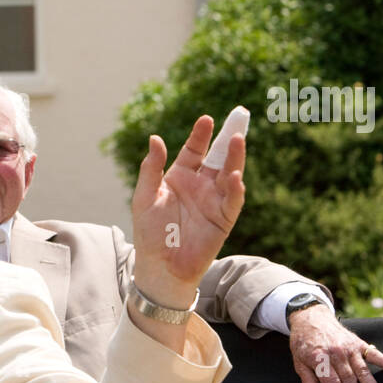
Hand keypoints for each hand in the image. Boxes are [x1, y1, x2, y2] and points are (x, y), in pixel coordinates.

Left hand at [131, 116, 245, 306]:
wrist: (159, 266)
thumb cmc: (149, 233)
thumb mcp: (144, 197)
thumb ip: (151, 169)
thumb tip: (155, 138)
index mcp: (180, 177)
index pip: (194, 150)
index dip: (201, 135)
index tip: (207, 119)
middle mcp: (200, 186)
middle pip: (217, 156)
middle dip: (227, 137)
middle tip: (238, 117)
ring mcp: (213, 201)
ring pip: (229, 174)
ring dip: (235, 158)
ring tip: (237, 140)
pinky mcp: (223, 219)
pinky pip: (233, 200)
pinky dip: (235, 188)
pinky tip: (234, 176)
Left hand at [288, 305, 382, 382]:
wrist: (310, 317)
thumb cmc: (303, 343)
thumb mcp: (298, 362)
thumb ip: (309, 382)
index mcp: (319, 358)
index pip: (332, 382)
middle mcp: (335, 353)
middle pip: (349, 379)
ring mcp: (348, 347)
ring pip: (362, 370)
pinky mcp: (358, 343)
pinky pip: (372, 353)